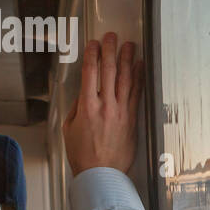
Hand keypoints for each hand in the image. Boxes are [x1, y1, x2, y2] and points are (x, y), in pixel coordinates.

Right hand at [63, 33, 142, 176]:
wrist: (101, 173)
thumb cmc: (83, 154)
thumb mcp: (69, 128)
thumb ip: (76, 108)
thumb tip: (83, 94)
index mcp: (86, 107)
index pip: (89, 73)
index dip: (92, 55)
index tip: (93, 43)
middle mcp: (105, 106)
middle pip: (109, 71)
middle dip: (110, 50)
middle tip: (112, 37)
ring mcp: (121, 111)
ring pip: (126, 79)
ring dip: (127, 59)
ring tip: (129, 45)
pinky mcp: (132, 118)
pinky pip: (136, 93)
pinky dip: (139, 78)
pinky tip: (140, 67)